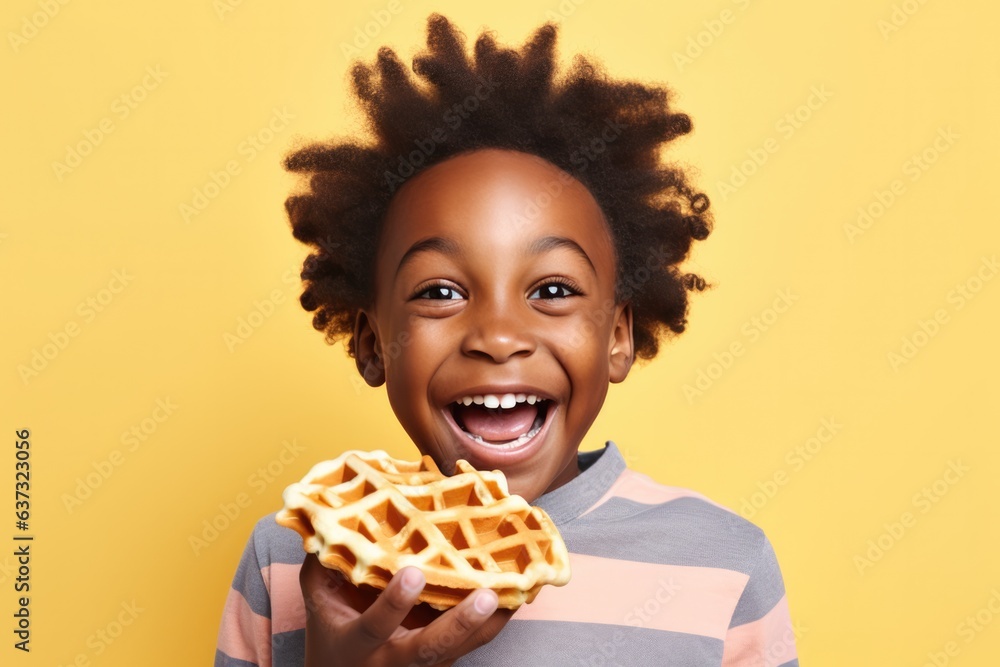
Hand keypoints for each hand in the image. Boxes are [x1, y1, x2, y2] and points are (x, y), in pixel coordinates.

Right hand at [300, 553, 513, 665]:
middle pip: (430, 650)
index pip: (374, 626)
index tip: (413, 572)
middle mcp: (392, 661)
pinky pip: (472, 644)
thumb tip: (333, 511)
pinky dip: (495, 620)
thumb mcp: (319, 598)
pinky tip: (515, 592)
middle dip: (459, 623)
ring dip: (489, 622)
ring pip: (460, 649)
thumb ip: (325, 560)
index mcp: (356, 644)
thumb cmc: (330, 630)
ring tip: (517, 589)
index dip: (394, 602)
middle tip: (486, 595)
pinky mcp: (443, 662)